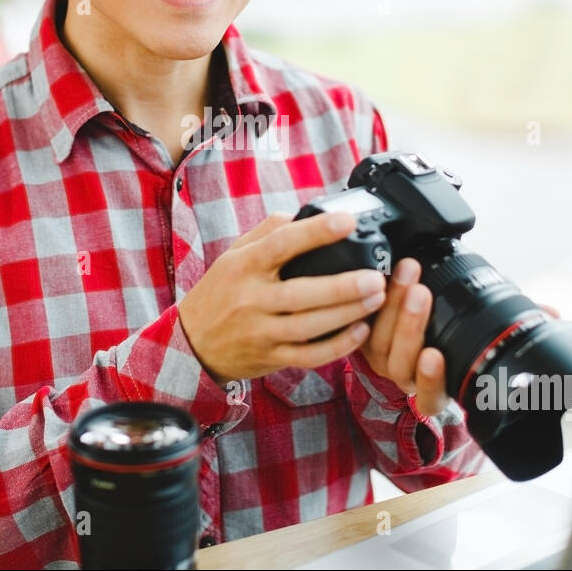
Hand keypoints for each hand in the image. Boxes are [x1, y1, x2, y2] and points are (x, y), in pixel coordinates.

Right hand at [177, 211, 387, 384]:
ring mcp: (261, 331)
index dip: (315, 232)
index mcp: (243, 266)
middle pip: (301, 293)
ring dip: (347, 314)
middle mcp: (251, 299)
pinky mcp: (271, 357)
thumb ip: (267, 232)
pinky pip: (309, 355)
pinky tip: (360, 331)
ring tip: (378, 298)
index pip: (281, 244)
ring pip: (309, 326)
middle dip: (343, 286)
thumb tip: (302, 214)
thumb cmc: (221, 292)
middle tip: (376, 277)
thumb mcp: (234, 255)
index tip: (347, 221)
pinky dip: (337, 346)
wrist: (193, 343)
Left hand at [358, 260, 565, 418]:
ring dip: (393, 304)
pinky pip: (362, 322)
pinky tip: (384, 276)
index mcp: (436, 387)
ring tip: (408, 272)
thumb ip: (516, 324)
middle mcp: (406, 377)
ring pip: (379, 339)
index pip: (430, 397)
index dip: (431, 379)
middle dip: (411, 324)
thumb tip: (551, 314)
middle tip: (422, 292)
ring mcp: (381, 358)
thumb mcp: (484, 329)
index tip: (435, 355)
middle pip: (400, 360)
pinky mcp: (362, 336)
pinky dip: (374, 298)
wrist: (414, 316)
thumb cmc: (455, 331)